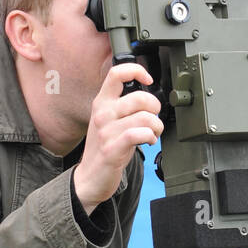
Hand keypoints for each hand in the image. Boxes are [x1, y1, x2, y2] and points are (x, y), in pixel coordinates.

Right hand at [73, 61, 163, 213]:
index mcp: (101, 102)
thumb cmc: (106, 146)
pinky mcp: (112, 149)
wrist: (90, 176)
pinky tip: (148, 141)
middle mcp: (102, 114)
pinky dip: (150, 137)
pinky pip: (139, 134)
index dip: (136, 71)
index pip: (116, 73)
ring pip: (145, 117)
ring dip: (156, 127)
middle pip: (140, 97)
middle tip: (153, 118)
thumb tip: (148, 94)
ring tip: (152, 133)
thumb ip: (124, 104)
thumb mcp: (110, 119)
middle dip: (156, 108)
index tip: (148, 79)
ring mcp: (106, 131)